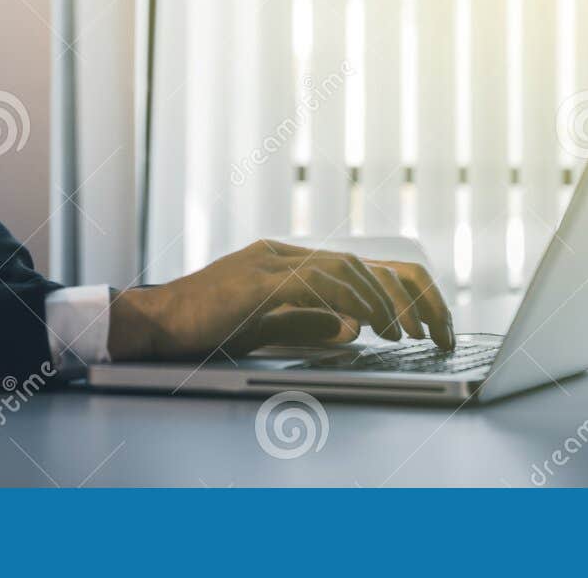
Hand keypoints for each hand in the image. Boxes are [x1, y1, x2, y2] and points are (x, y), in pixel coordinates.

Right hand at [108, 239, 454, 359]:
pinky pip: (314, 283)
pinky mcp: (258, 282)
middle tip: (433, 329)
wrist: (154, 320)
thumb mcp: (264, 323)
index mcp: (287, 261)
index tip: (428, 321)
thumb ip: (306, 322)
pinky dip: (347, 301)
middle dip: (406, 295)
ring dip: (383, 301)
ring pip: (345, 269)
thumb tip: (352, 330)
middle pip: (362, 263)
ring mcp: (270, 264)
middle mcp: (284, 254)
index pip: (357, 266)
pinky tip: (366, 326)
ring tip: (406, 333)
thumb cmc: (203, 325)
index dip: (399, 291)